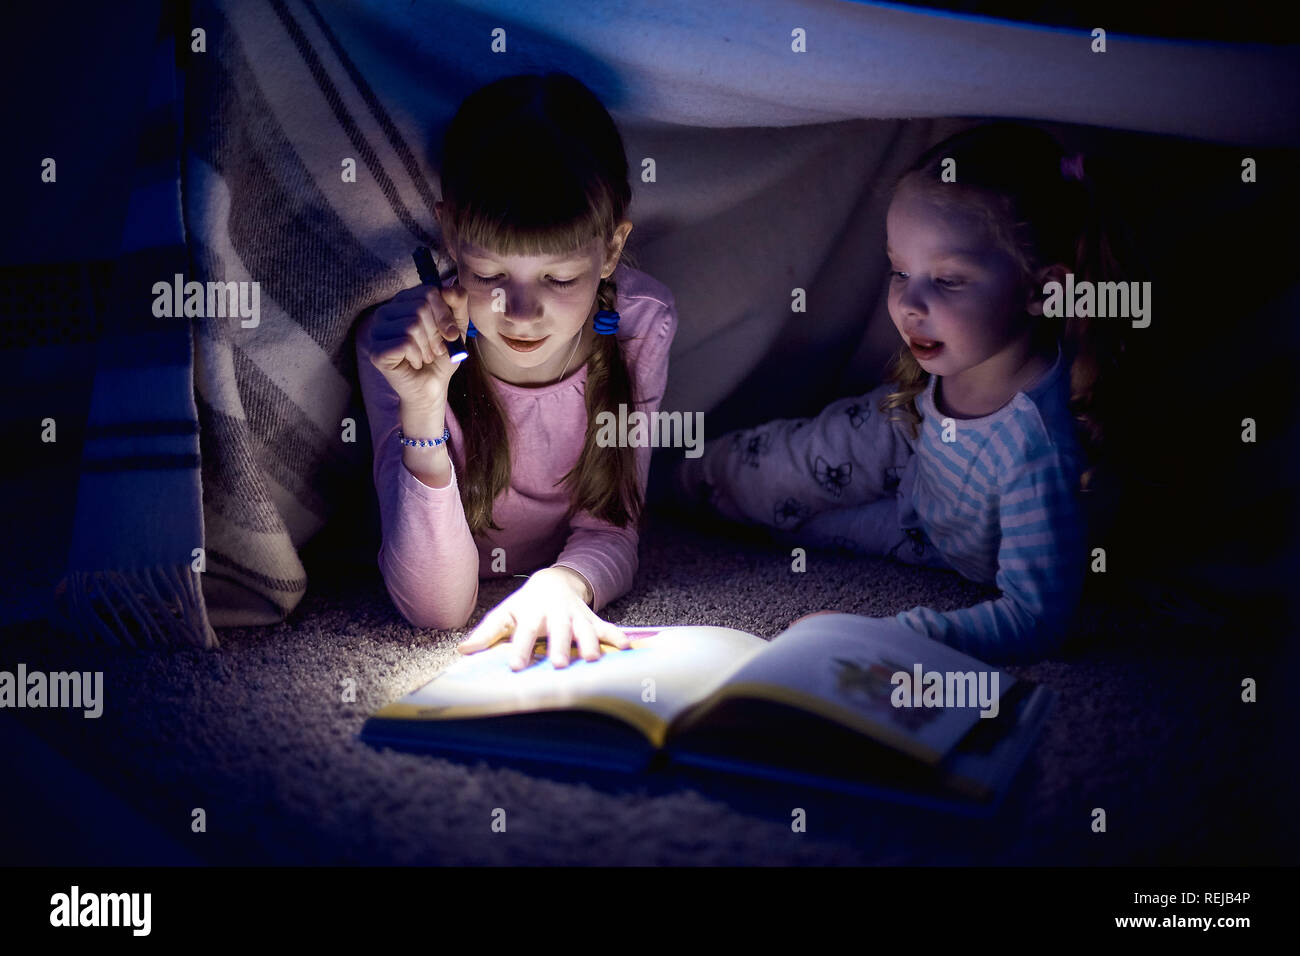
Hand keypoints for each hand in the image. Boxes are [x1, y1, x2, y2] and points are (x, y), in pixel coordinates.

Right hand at [361, 281, 470, 407]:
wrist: (432, 387)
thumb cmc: (441, 356)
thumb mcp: (456, 327)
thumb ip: (457, 303)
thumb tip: (449, 288)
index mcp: (404, 301)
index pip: (428, 291)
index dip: (445, 314)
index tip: (450, 333)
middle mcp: (386, 312)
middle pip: (420, 307)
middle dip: (437, 333)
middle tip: (436, 349)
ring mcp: (376, 331)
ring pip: (412, 325)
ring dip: (428, 347)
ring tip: (426, 356)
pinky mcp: (376, 351)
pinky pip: (404, 343)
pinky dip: (417, 356)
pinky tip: (414, 362)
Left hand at [457, 567, 629, 669]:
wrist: (553, 582)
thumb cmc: (525, 606)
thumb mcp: (504, 615)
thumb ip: (486, 634)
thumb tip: (462, 651)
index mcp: (532, 614)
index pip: (525, 632)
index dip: (521, 648)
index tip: (516, 667)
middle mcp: (556, 614)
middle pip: (558, 630)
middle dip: (559, 646)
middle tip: (558, 664)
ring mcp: (576, 617)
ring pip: (584, 629)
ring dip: (589, 643)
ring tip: (593, 659)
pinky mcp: (592, 620)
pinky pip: (606, 628)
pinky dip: (617, 637)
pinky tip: (627, 648)